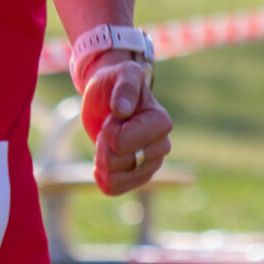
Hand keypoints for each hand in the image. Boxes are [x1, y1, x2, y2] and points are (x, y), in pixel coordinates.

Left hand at [79, 57, 172, 195]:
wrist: (108, 98)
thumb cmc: (116, 83)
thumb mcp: (121, 74)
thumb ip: (125, 86)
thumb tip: (123, 110)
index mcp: (161, 122)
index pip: (122, 143)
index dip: (108, 131)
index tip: (114, 116)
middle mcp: (161, 146)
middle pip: (117, 163)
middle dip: (104, 146)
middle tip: (108, 129)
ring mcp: (151, 164)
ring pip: (114, 179)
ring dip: (102, 161)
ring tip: (106, 144)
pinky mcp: (139, 176)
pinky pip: (114, 189)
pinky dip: (102, 178)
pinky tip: (102, 162)